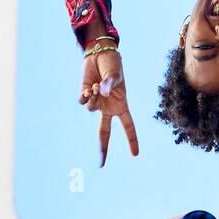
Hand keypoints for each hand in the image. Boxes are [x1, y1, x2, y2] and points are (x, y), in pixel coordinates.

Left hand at [79, 48, 138, 165]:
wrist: (100, 53)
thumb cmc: (113, 64)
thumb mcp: (115, 75)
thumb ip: (109, 85)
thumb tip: (100, 93)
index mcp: (120, 105)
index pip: (128, 126)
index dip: (132, 140)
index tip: (135, 154)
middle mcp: (108, 107)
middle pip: (104, 132)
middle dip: (103, 148)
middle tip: (101, 165)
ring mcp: (96, 102)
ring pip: (91, 109)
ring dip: (93, 100)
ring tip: (96, 86)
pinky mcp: (85, 95)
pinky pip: (83, 102)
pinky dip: (85, 97)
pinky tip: (89, 88)